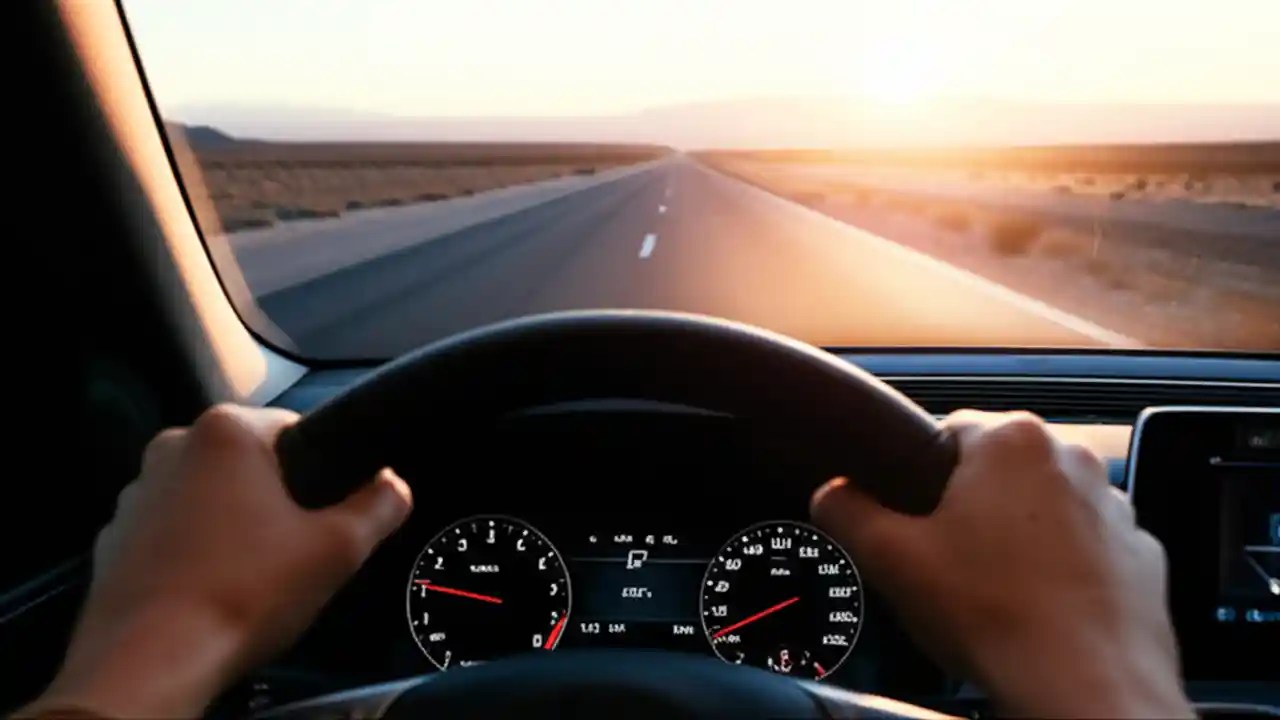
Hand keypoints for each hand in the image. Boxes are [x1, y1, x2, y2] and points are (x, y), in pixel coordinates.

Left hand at [28, 405, 412, 717]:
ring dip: (233, 525)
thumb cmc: (247, 592)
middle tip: (297, 550)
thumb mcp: (337, 549)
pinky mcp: (112, 541)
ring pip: (208, 499)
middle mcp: (172, 447)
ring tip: (253, 577)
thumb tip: (394, 485)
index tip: (329, 516)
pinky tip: (213, 591)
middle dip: (275, 500)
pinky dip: (195, 554)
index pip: (297, 429)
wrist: (151, 663)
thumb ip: (379, 506)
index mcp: (226, 430)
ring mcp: (135, 495)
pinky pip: (172, 535)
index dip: (324, 473)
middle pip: (249, 465)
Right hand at [811, 410, 1192, 718]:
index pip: (947, 431)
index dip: (920, 477)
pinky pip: (1087, 550)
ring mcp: (1115, 509)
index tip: (913, 521)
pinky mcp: (1142, 557)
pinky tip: (1036, 610)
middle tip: (946, 563)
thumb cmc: (995, 616)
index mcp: (1011, 440)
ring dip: (1018, 538)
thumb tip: (831, 495)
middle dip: (970, 509)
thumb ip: (845, 511)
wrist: (1085, 688)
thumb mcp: (889, 558)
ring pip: (1045, 509)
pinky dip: (1062, 572)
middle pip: (998, 471)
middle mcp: (1072, 460)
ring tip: (993, 593)